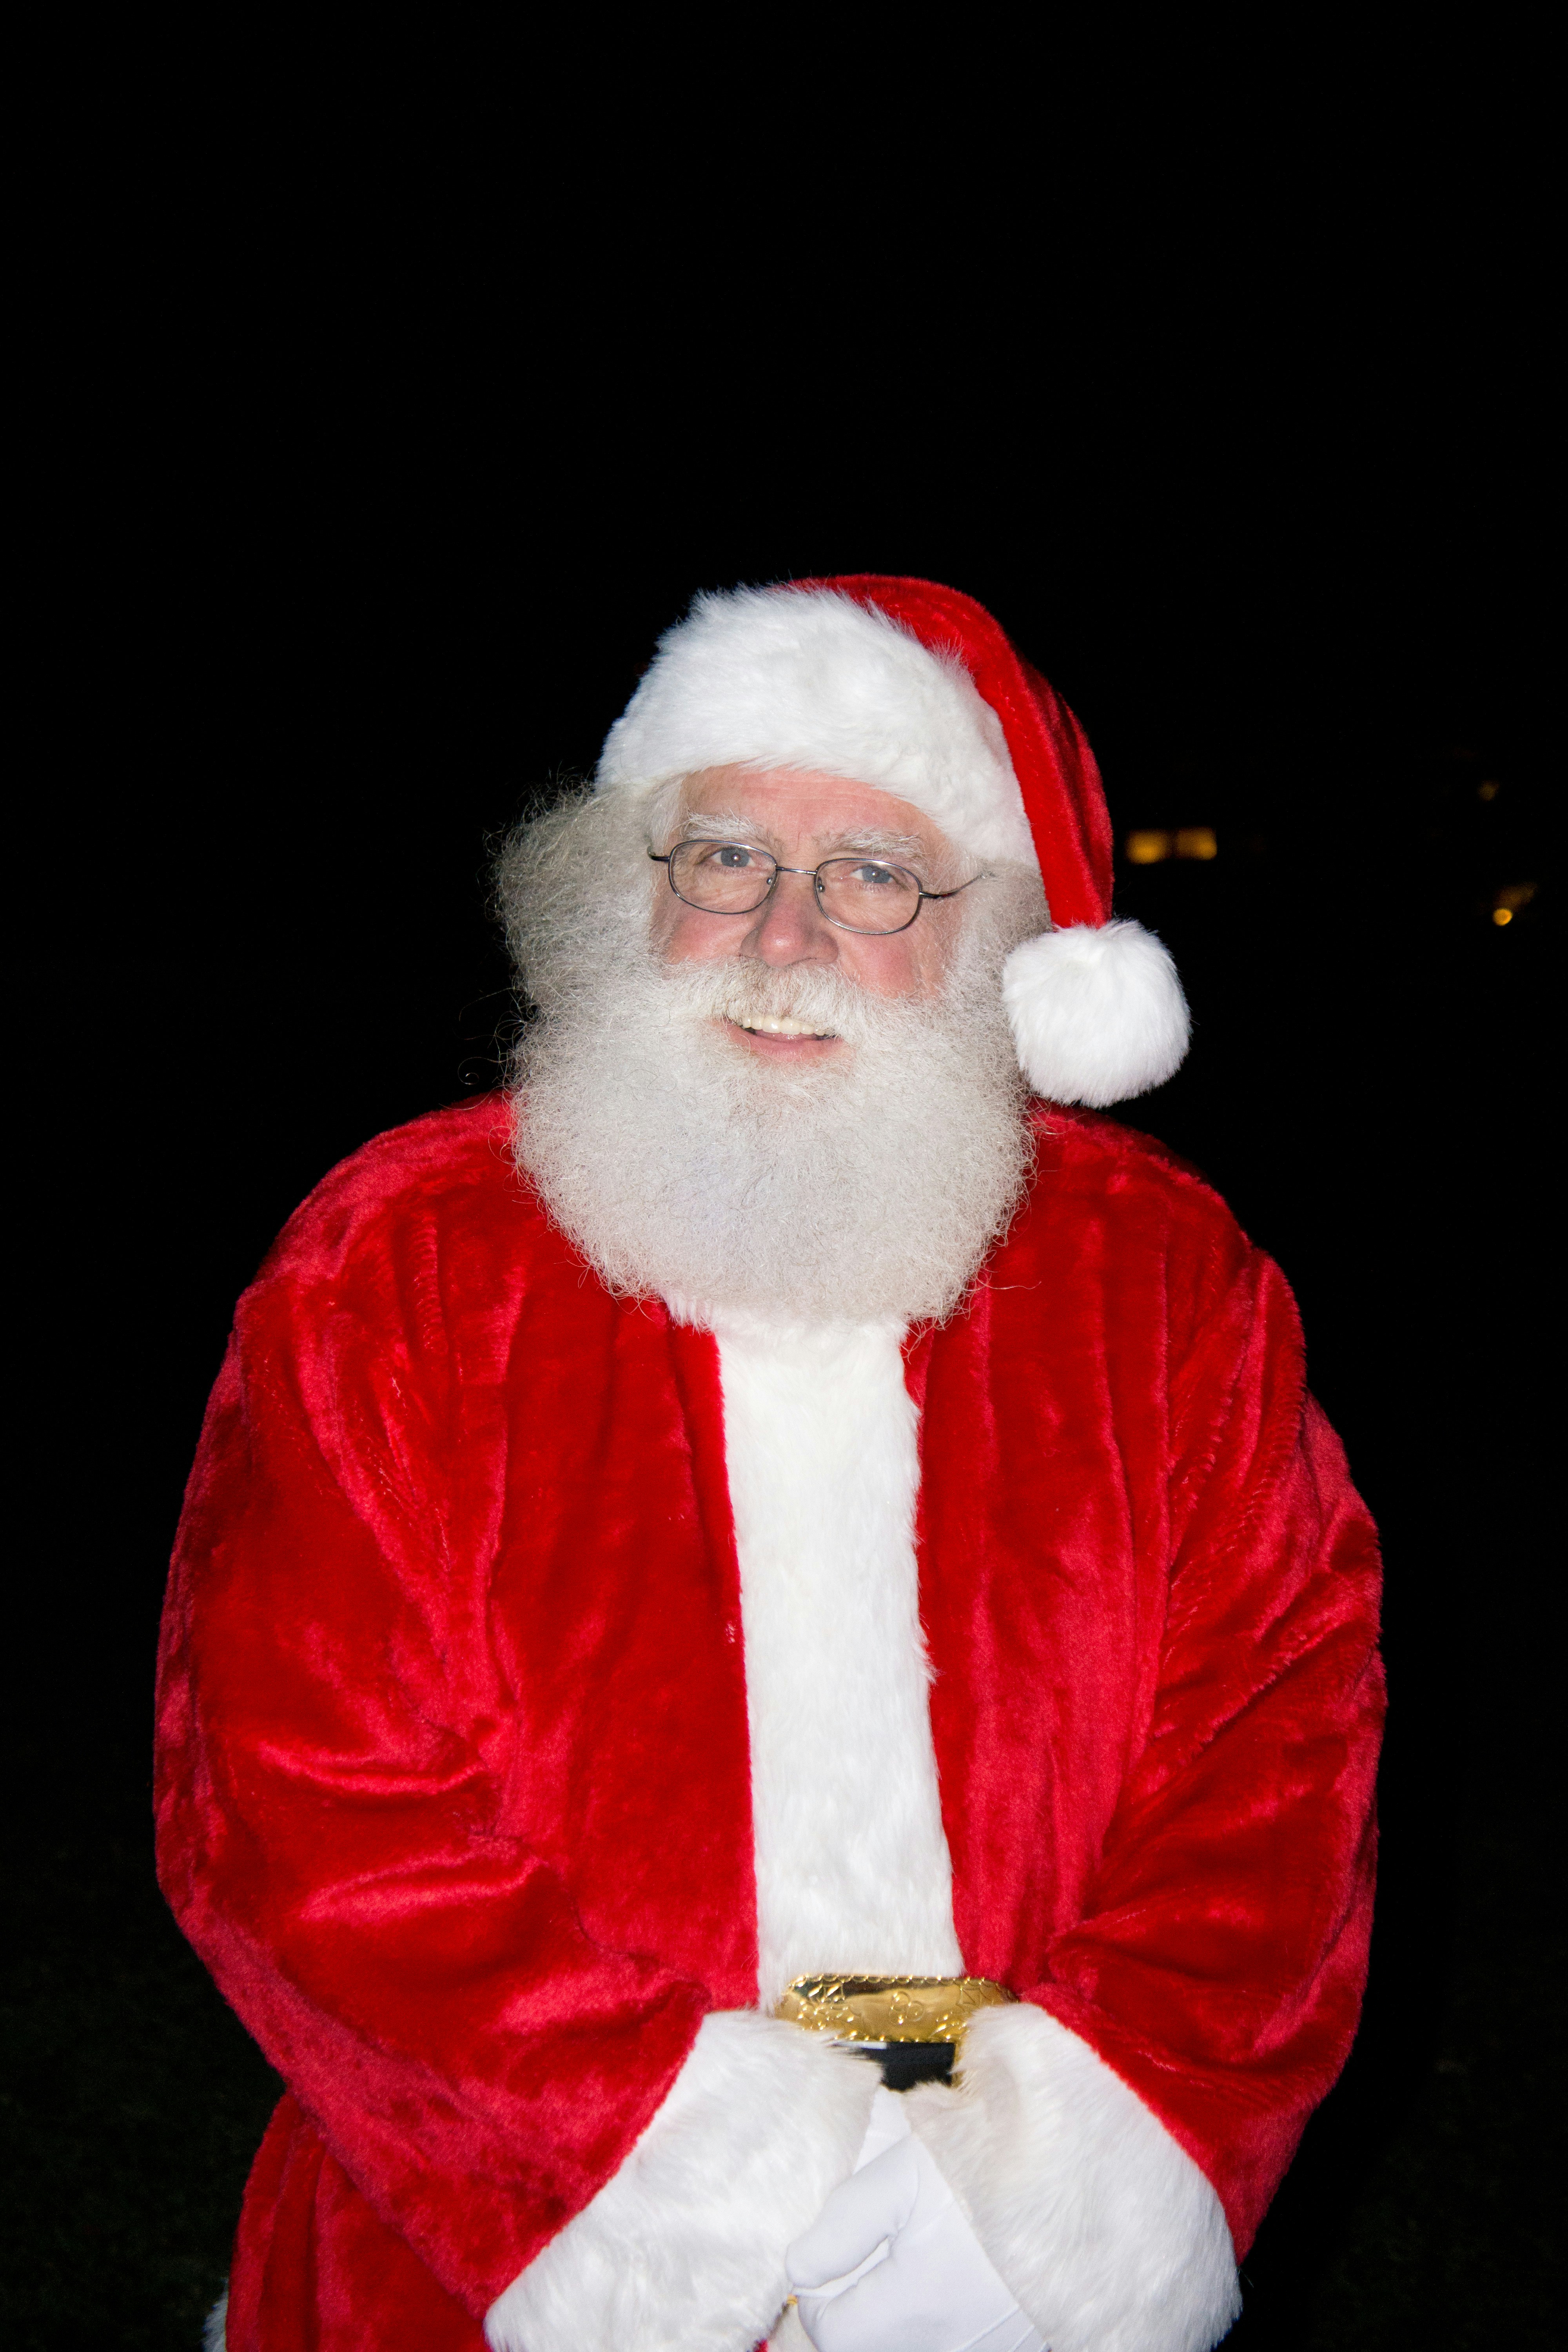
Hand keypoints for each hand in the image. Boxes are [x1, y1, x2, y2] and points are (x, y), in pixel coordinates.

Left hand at [787, 2089, 1043, 2351]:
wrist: (1082, 2184)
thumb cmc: (990, 2173)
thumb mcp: (905, 2177)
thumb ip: (844, 2224)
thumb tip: (799, 2267)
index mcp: (912, 2307)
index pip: (830, 2333)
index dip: (817, 2291)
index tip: (829, 2255)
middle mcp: (947, 2345)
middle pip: (869, 2345)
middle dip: (856, 2307)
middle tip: (870, 2253)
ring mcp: (984, 2349)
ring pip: (911, 2344)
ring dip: (898, 2314)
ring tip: (915, 2259)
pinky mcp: (1015, 2345)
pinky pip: (956, 2341)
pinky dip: (941, 2317)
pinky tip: (955, 2276)